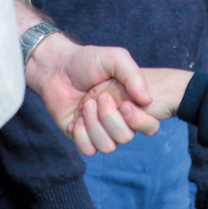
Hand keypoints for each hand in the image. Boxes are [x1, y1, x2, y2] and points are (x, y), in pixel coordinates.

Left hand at [24, 33, 159, 154]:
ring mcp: (100, 129)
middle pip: (126, 137)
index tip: (125, 104)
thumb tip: (147, 101)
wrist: (58, 67)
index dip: (140, 121)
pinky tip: (77, 120)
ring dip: (95, 126)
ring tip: (86, 105)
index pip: (149, 125)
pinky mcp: (81, 136)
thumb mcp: (116, 58)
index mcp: (131, 103)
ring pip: (108, 147)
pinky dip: (82, 137)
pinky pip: (89, 150)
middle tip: (100, 98)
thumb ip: (134, 76)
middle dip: (110, 118)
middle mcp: (118, 119)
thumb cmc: (88, 60)